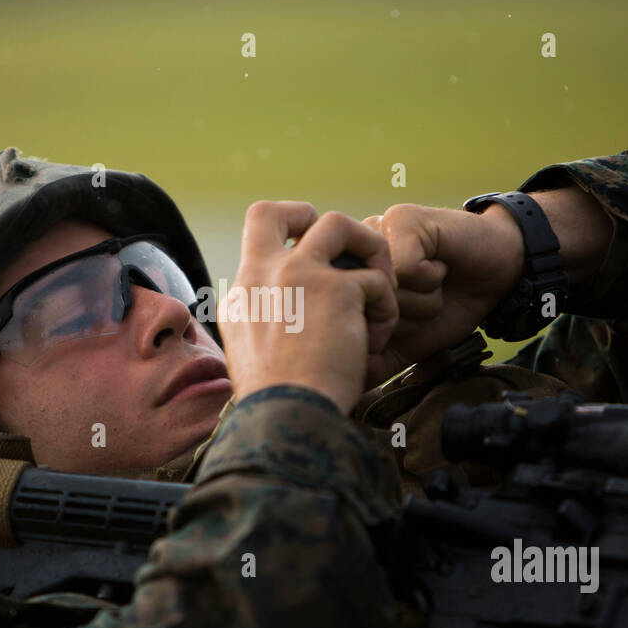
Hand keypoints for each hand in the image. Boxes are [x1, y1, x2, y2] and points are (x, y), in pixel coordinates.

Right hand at [221, 201, 398, 414]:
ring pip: (340, 224)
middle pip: (286, 210)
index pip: (256, 228)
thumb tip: (281, 319)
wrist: (286, 417)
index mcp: (242, 291)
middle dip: (320, 219)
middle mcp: (263, 272)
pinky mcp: (337, 289)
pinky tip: (378, 343)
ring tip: (379, 289)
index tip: (305, 240)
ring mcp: (299, 274)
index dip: (286, 224)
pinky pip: (376, 282)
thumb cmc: (275, 401)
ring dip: (367, 249)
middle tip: (350, 252)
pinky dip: (386, 310)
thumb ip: (262, 322)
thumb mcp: (249, 353)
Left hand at [361, 203, 523, 385]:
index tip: (410, 322)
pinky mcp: (401, 218)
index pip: (351, 321)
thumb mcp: (411, 342)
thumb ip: (381, 361)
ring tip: (435, 284)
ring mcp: (376, 232)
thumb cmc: (452, 305)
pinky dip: (431, 278)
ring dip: (422, 298)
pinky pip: (405, 267)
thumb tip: (354, 380)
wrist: (498, 274)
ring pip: (386, 288)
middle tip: (425, 302)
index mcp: (350, 281)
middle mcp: (355, 255)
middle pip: (367, 307)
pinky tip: (441, 266)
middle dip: (406, 318)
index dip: (387, 333)